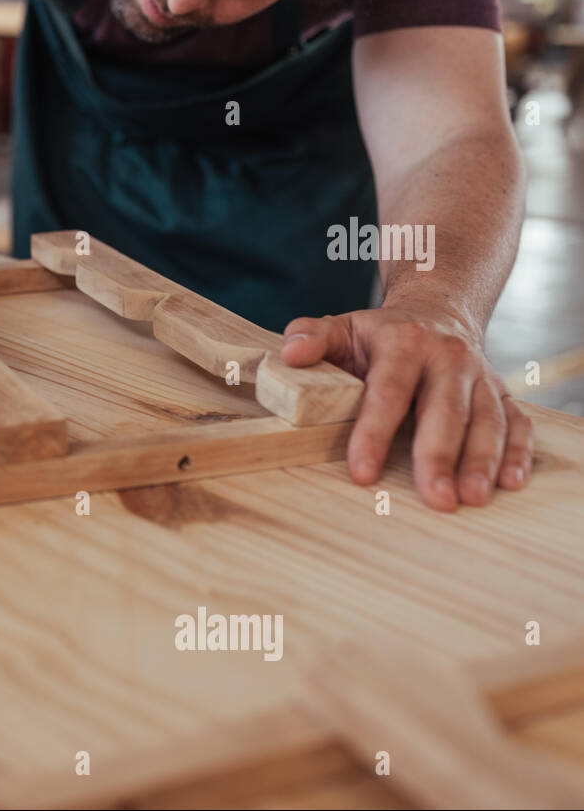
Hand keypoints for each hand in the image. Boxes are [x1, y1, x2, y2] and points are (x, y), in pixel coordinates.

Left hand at [279, 304, 533, 510]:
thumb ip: (312, 337)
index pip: (388, 392)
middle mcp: (450, 358)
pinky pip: (518, 422)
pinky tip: (511, 483)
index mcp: (406, 342)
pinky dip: (519, 452)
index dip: (374, 433)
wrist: (436, 312)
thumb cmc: (378, 335)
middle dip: (439, 457)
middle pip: (446, 411)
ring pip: (488, 420)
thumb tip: (291, 355)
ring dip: (483, 461)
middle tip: (436, 498)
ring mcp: (481, 377)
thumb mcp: (341, 327)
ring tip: (472, 498)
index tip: (362, 473)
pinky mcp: (501, 394)